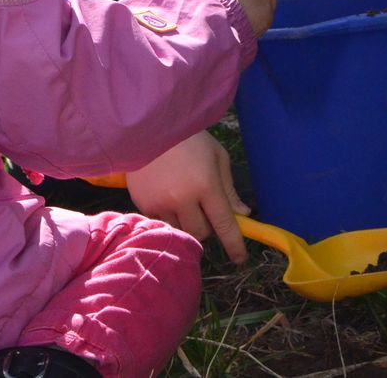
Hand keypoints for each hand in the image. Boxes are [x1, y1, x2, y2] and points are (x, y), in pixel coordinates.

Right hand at [125, 132, 250, 262]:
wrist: (148, 126)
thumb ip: (229, 188)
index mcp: (205, 185)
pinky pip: (162, 222)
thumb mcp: (217, 156)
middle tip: (205, 209)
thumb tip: (243, 214)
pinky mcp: (143, 204)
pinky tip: (166, 196)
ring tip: (184, 200)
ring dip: (187, 223)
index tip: (240, 258)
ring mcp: (160, 203)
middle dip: (208, 227)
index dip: (234, 245)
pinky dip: (169, 216)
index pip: (224, 225)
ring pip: (181, 230)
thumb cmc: (189, 139)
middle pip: (201, 233)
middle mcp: (182, 198)